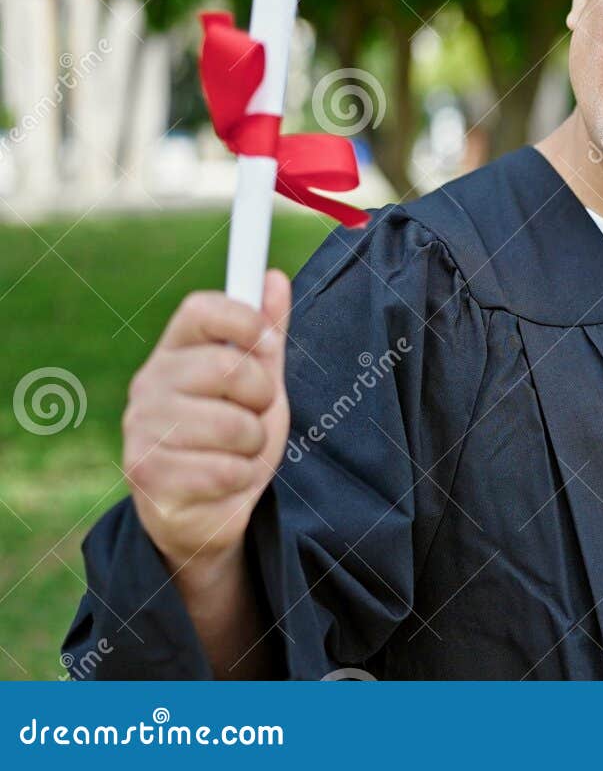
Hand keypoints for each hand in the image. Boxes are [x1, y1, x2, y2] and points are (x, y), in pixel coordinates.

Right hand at [122, 270, 291, 574]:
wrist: (206, 513)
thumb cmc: (232, 439)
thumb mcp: (259, 385)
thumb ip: (266, 335)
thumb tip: (273, 277)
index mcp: (174, 353)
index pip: (200, 308)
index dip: (244, 319)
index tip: (267, 343)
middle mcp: (148, 385)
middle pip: (227, 367)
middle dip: (261, 397)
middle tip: (253, 415)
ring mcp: (142, 430)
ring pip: (233, 425)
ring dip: (253, 445)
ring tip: (237, 452)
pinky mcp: (147, 476)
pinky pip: (227, 470)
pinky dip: (241, 479)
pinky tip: (223, 483)